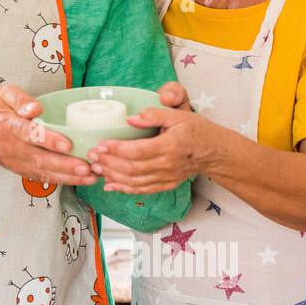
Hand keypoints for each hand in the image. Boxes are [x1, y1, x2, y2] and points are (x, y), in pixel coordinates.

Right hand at [0, 84, 93, 186]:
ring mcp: (15, 162)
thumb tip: (36, 107)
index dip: (48, 140)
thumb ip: (20, 98)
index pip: (30, 134)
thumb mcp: (3, 93)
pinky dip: (62, 181)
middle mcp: (12, 148)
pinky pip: (41, 177)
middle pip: (40, 159)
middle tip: (87, 167)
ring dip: (68, 177)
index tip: (67, 144)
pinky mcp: (20, 170)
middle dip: (65, 165)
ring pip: (43, 172)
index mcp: (8, 126)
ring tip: (91, 177)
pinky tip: (80, 180)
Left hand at [86, 85, 214, 193]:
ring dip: (113, 176)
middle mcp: (168, 165)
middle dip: (109, 163)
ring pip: (135, 182)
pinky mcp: (166, 185)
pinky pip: (142, 190)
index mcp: (170, 146)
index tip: (99, 144)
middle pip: (132, 168)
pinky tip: (109, 184)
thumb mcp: (177, 115)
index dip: (116, 149)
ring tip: (96, 168)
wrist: (214, 151)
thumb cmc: (195, 129)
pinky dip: (124, 188)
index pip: (138, 151)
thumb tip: (130, 119)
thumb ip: (154, 114)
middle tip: (91, 156)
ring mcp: (167, 178)